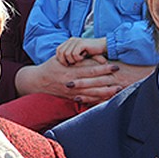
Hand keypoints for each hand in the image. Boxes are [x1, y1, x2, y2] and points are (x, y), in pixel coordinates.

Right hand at [15, 56, 151, 104]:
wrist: (38, 81)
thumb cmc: (53, 66)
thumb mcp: (63, 59)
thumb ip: (78, 59)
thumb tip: (96, 56)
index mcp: (70, 71)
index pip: (90, 69)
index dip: (103, 68)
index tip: (114, 65)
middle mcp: (72, 82)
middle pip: (93, 82)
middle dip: (108, 80)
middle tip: (120, 79)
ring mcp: (72, 92)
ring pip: (92, 93)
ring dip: (105, 92)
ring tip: (117, 89)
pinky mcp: (72, 99)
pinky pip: (87, 100)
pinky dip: (97, 100)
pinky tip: (107, 99)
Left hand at [55, 36, 107, 64]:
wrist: (104, 47)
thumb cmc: (92, 53)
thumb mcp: (79, 55)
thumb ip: (71, 57)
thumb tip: (62, 65)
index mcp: (69, 42)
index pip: (58, 50)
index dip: (60, 59)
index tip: (67, 65)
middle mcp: (71, 40)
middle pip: (61, 53)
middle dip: (65, 61)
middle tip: (73, 64)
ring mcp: (76, 41)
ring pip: (67, 54)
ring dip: (73, 60)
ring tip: (80, 60)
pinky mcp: (81, 43)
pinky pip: (74, 54)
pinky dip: (78, 59)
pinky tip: (83, 58)